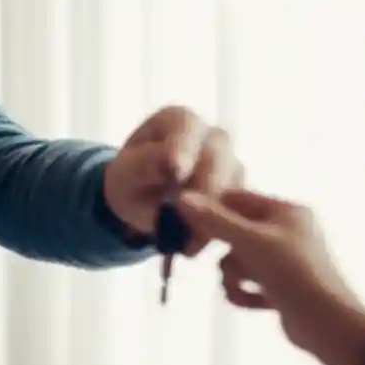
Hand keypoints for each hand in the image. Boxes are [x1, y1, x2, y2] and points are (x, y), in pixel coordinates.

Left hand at [104, 106, 242, 254]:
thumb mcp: (127, 172)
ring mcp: (228, 162)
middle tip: (183, 216)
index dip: (184, 151)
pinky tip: (196, 244)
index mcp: (179, 120)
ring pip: (233, 185)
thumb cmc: (129, 180)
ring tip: (187, 243)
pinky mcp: (236, 190)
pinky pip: (236, 208)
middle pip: (218, 158)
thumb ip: (149, 164)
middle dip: (202, 191)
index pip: (187, 132)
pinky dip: (217, 227)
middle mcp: (210, 136)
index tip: (176, 173)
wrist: (140, 202)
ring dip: (212, 216)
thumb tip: (176, 163)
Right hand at [176, 189, 364, 364]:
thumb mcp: (251, 242)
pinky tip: (247, 301)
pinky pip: (249, 283)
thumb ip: (216, 221)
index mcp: (287, 212)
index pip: (238, 199)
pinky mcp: (282, 287)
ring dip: (232, 276)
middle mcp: (287, 232)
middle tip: (197, 258)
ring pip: (239, 260)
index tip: (188, 228)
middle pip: (235, 232)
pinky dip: (244, 292)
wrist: (328, 325)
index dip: (211, 212)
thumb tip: (182, 198)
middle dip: (223, 252)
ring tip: (237, 288)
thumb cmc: (294, 274)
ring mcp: (285, 261)